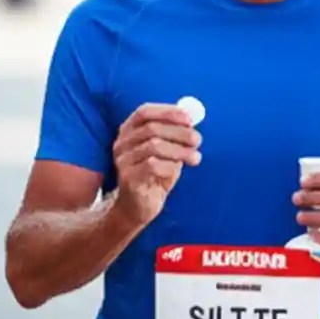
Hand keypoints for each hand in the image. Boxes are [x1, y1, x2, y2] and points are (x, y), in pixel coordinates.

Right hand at [112, 104, 201, 226]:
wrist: (138, 206)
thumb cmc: (155, 175)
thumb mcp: (166, 151)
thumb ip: (175, 136)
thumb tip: (192, 121)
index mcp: (129, 131)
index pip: (144, 112)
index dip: (167, 111)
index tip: (189, 119)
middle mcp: (122, 143)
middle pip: (152, 128)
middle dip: (179, 132)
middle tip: (197, 140)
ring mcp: (123, 161)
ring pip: (153, 146)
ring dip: (180, 150)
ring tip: (195, 158)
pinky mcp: (128, 178)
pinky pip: (152, 166)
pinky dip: (170, 166)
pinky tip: (177, 171)